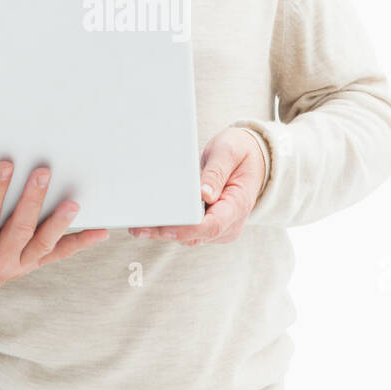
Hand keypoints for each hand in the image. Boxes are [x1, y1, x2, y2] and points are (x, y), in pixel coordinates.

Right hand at [0, 159, 108, 297]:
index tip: (4, 166)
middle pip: (19, 229)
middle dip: (32, 200)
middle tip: (42, 172)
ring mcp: (18, 263)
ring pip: (42, 243)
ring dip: (59, 222)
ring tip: (74, 202)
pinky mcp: (31, 263)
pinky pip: (58, 255)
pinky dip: (79, 243)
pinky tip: (99, 232)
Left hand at [128, 127, 265, 246]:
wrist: (252, 158)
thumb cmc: (240, 152)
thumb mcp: (228, 152)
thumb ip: (216, 173)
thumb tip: (204, 194)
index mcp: (238, 205)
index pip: (212, 225)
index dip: (187, 229)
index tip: (165, 227)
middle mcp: (230, 223)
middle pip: (196, 236)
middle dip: (167, 232)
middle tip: (139, 227)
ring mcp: (220, 228)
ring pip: (189, 237)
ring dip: (165, 231)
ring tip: (139, 225)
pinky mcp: (210, 227)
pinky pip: (188, 231)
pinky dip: (170, 226)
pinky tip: (150, 220)